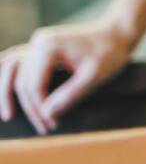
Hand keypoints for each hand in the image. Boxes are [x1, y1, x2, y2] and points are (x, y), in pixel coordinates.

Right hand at [0, 20, 135, 133]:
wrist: (116, 34)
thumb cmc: (109, 54)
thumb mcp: (94, 76)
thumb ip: (71, 94)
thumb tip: (47, 113)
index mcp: (48, 46)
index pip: (33, 85)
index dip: (39, 109)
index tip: (52, 125)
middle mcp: (37, 42)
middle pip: (21, 81)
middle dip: (31, 108)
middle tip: (45, 129)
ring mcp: (36, 44)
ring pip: (11, 70)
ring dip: (7, 93)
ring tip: (8, 117)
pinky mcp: (39, 48)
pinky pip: (16, 61)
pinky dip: (6, 74)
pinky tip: (0, 88)